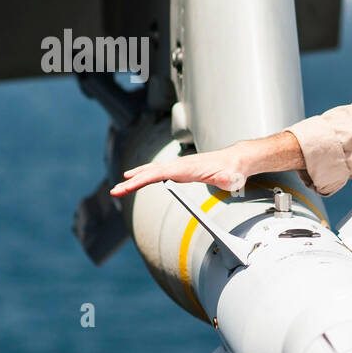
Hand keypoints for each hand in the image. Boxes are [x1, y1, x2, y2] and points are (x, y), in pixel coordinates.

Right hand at [110, 142, 252, 197]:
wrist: (237, 161)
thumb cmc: (233, 171)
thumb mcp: (232, 178)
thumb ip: (228, 179)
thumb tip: (227, 179)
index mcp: (187, 167)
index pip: (159, 173)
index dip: (141, 179)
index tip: (126, 184)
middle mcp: (180, 165)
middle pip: (151, 172)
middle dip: (132, 182)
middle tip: (115, 191)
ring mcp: (180, 167)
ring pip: (152, 170)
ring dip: (135, 177)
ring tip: (120, 186)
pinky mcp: (182, 170)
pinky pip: (159, 172)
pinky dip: (145, 175)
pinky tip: (138, 177)